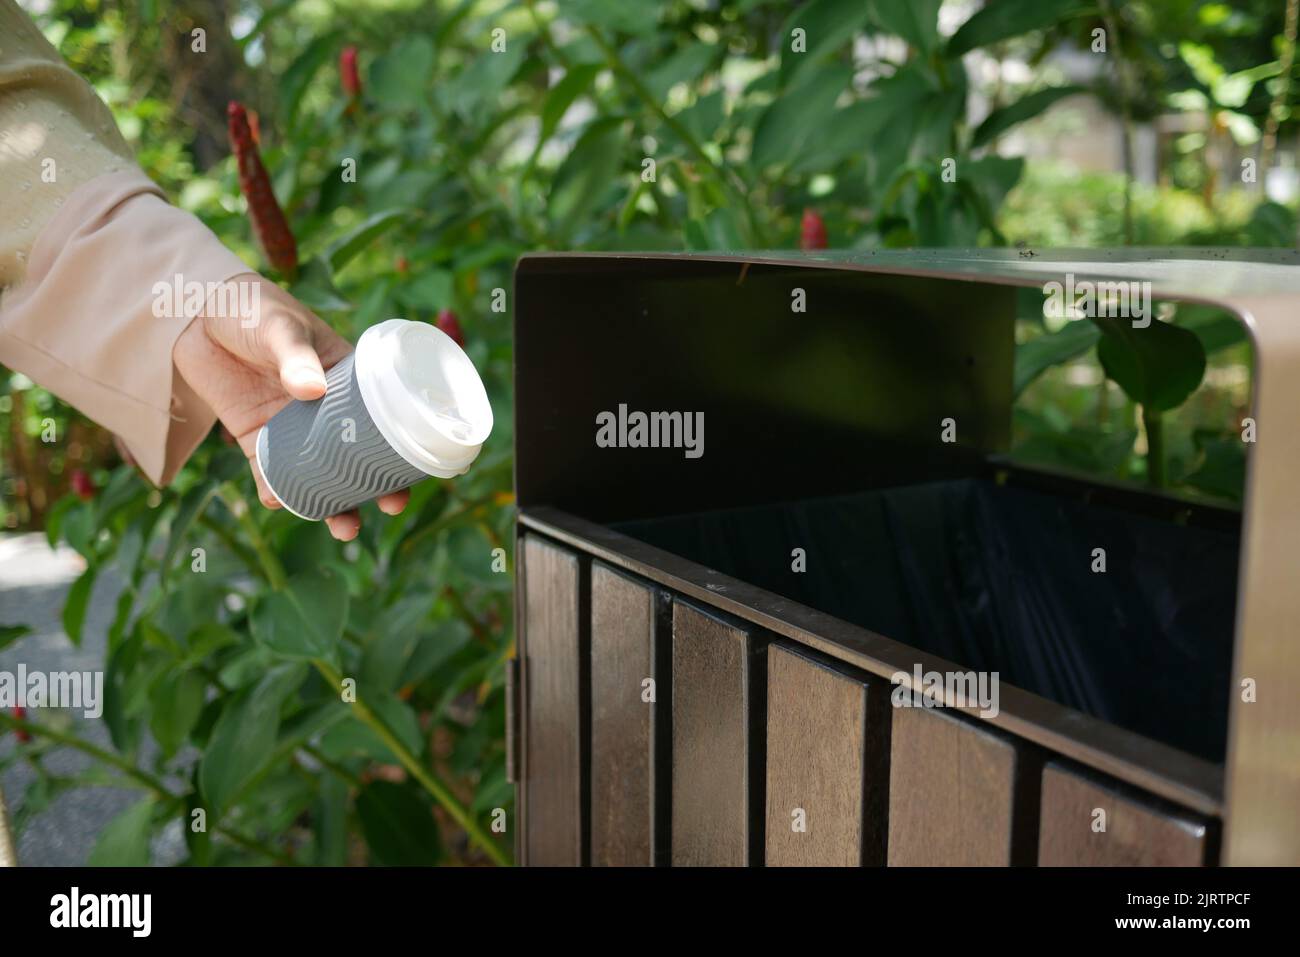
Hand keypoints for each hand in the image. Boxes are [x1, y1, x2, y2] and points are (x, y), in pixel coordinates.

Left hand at [173, 273, 407, 540]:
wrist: (194, 312)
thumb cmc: (252, 309)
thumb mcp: (281, 327)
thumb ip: (295, 357)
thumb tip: (310, 389)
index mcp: (348, 381)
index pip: (384, 419)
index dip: (401, 448)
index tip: (414, 472)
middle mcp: (325, 410)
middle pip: (356, 455)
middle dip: (374, 486)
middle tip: (387, 507)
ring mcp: (291, 426)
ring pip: (318, 472)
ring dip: (330, 500)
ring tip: (342, 527)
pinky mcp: (254, 436)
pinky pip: (270, 471)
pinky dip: (276, 490)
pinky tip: (280, 502)